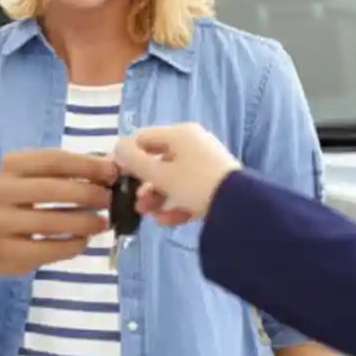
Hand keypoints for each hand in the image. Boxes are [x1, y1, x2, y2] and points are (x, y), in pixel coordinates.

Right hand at [0, 149, 116, 274]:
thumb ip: (67, 172)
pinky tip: (84, 241)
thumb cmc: (20, 202)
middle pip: (51, 189)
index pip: (53, 160)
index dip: (87, 165)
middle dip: (87, 193)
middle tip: (109, 199)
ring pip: (49, 221)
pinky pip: (46, 249)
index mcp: (12, 165)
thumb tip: (110, 167)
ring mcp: (1, 223)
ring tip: (103, 223)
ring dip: (83, 222)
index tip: (112, 172)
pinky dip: (71, 244)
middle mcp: (2, 191)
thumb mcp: (36, 179)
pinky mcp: (7, 252)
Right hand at [112, 123, 240, 221]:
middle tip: (134, 201)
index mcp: (180, 134)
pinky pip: (188, 191)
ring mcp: (205, 164)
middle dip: (143, 183)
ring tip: (147, 215)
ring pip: (173, 179)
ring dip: (157, 197)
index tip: (115, 175)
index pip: (143, 137)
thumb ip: (135, 161)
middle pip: (158, 160)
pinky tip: (165, 221)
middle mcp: (193, 144)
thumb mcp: (161, 174)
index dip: (126, 155)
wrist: (240, 206)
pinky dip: (175, 204)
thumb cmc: (195, 183)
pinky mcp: (214, 185)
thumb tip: (118, 148)